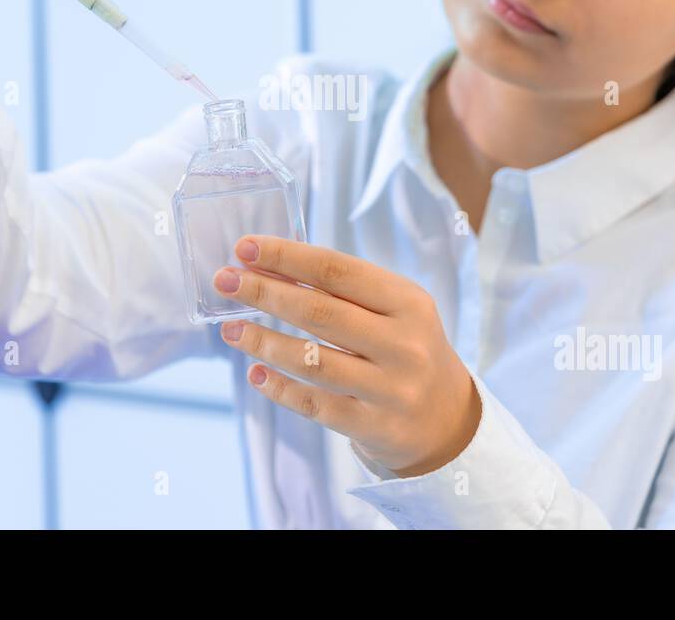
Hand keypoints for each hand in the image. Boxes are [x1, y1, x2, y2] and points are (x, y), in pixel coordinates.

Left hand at [213, 235, 481, 477]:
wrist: (449, 419)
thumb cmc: (407, 348)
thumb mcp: (393, 310)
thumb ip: (342, 291)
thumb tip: (270, 269)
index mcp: (408, 302)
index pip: (337, 270)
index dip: (287, 256)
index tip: (245, 247)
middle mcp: (403, 343)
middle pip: (320, 311)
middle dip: (264, 292)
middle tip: (225, 281)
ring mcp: (390, 388)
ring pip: (312, 360)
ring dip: (264, 341)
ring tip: (230, 330)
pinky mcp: (375, 426)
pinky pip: (315, 404)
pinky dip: (280, 387)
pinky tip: (256, 372)